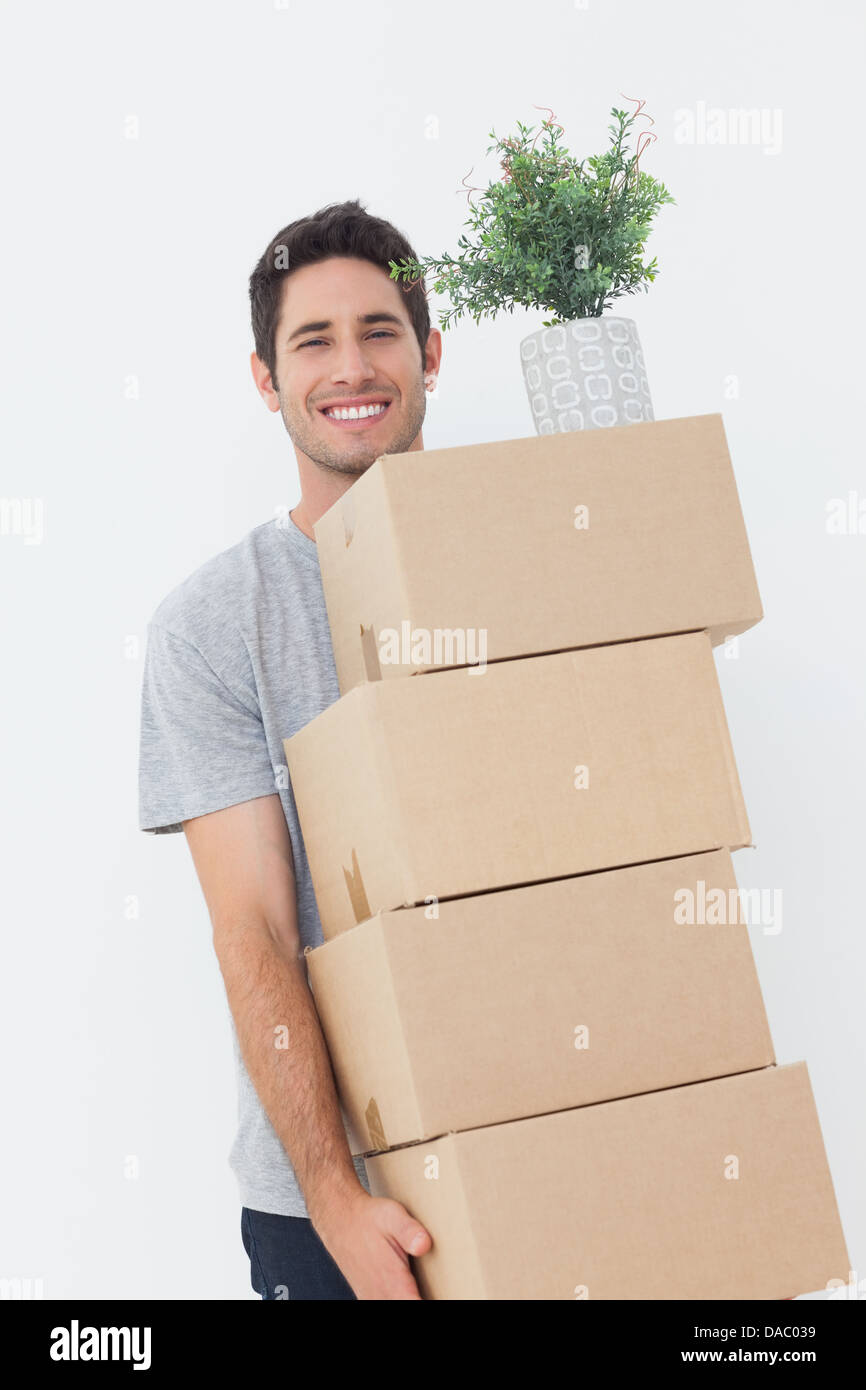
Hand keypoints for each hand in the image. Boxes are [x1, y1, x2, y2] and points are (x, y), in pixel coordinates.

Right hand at [312, 1187, 431, 1299]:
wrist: (340, 1221)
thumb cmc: (370, 1218)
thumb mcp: (392, 1215)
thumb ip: (409, 1231)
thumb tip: (424, 1245)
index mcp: (393, 1281)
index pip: (415, 1305)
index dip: (432, 1300)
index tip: (445, 1292)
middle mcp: (382, 1297)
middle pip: (407, 1307)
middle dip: (427, 1298)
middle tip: (439, 1288)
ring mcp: (374, 1300)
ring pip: (396, 1307)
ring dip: (412, 1298)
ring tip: (425, 1286)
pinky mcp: (370, 1298)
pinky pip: (387, 1304)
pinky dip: (400, 1299)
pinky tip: (410, 1289)